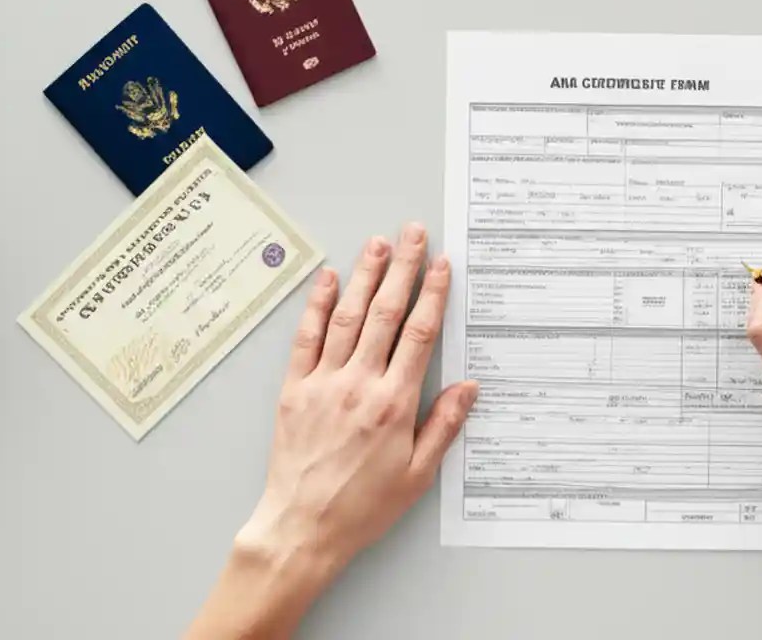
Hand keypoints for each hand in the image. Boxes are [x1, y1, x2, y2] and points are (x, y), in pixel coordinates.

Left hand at [238, 223, 477, 571]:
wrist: (301, 528)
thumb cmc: (361, 507)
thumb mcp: (418, 475)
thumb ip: (443, 425)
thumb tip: (468, 388)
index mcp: (393, 403)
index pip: (419, 335)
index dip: (433, 294)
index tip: (442, 266)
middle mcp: (358, 385)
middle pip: (385, 313)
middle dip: (403, 268)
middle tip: (413, 234)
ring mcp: (323, 383)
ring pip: (347, 316)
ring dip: (365, 275)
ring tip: (378, 244)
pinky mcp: (294, 390)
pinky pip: (307, 338)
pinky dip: (317, 305)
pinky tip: (328, 279)